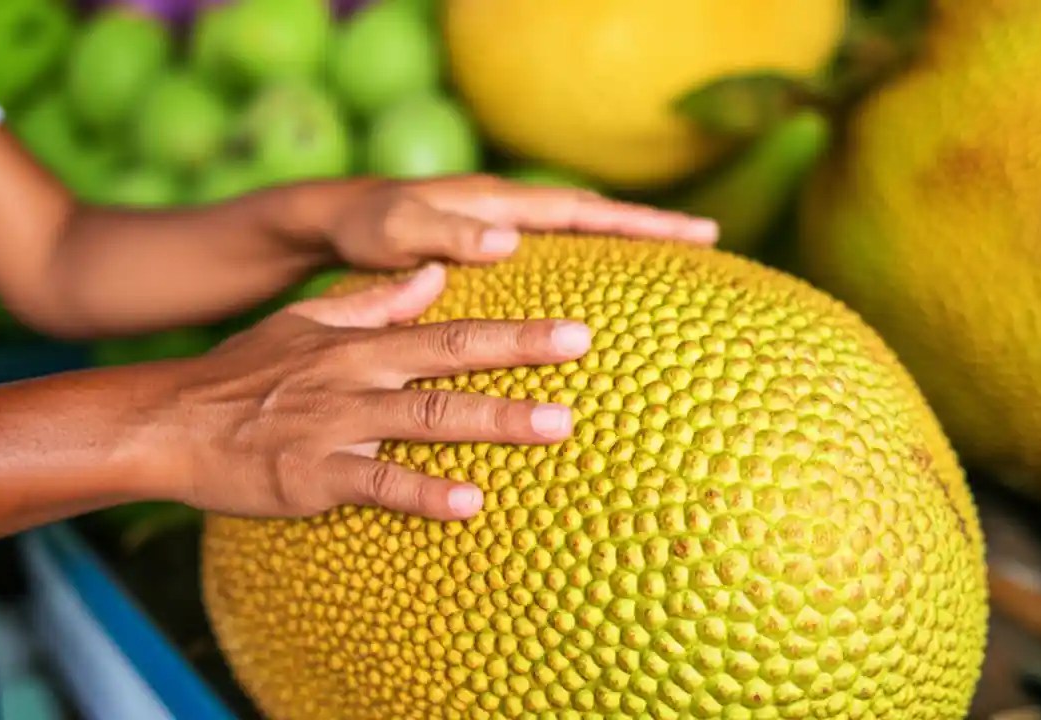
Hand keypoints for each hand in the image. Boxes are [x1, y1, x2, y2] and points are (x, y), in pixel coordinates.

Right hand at [161, 262, 590, 521]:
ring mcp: (337, 424)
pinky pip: (376, 483)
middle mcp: (357, 376)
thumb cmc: (241, 374)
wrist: (170, 422)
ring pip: (426, 418)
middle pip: (450, 361)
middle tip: (584, 350)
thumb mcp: (304, 324)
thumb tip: (432, 275)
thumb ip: (372, 302)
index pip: (449, 328)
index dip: (513, 328)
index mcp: (360, 342)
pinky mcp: (312, 474)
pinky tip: (469, 503)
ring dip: (493, 419)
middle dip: (520, 354)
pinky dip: (422, 492)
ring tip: (555, 425)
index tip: (575, 326)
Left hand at [326, 174, 718, 269]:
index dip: (638, 223)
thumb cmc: (361, 227)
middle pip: (593, 214)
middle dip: (649, 227)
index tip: (694, 234)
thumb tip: (508, 239)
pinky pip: (550, 252)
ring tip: (672, 267)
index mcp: (496, 202)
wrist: (331, 220)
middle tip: (709, 239)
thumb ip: (444, 234)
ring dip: (621, 244)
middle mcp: (507, 208)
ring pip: (574, 232)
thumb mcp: (394, 231)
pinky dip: (582, 263)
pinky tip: (598, 294)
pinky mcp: (488, 247)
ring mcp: (500, 226)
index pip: (581, 210)